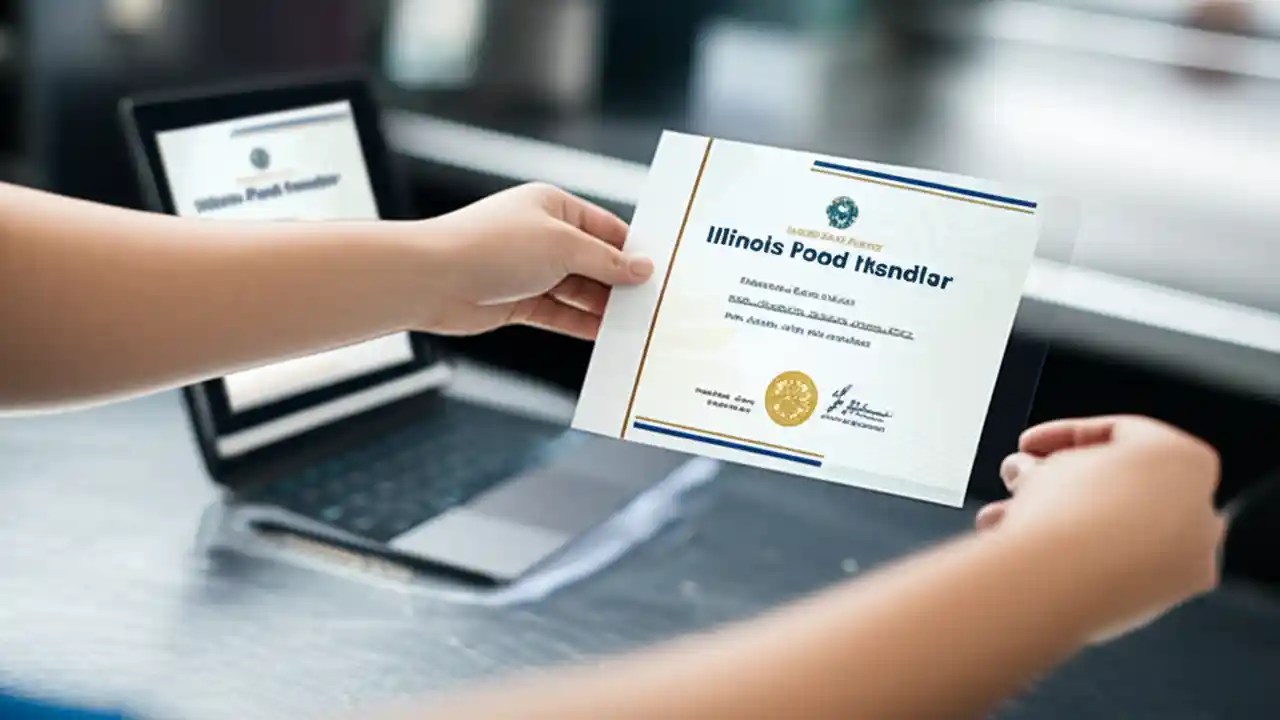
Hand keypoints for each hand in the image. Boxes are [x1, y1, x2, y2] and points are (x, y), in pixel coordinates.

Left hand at [410, 183, 652, 338]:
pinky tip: (605, 336)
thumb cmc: (490, 247)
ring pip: (578, 290)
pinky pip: (559, 313)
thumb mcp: (563, 247)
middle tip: (654, 304)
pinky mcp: (517, 301)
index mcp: (552, 206)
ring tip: (636, 325)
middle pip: (594, 261)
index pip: (605, 227)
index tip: (661, 272)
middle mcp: (541, 235)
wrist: (431, 278)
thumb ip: (606, 261)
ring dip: (603, 307)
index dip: (633, 250)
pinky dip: (581, 324)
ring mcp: (529, 270)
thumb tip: (642, 268)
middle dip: (620, 282)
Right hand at [976, 416, 1224, 638]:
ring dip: (1058, 520)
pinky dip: (1079, 556)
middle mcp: (1200, 512)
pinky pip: (1115, 567)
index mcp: (1188, 461)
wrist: (1059, 582)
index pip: (1120, 434)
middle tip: (1024, 483)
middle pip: (1119, 486)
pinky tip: (1034, 552)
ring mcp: (1184, 563)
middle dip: (1060, 483)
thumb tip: (1032, 475)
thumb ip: (1045, 464)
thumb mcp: (1046, 466)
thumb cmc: (1066, 515)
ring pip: (1113, 529)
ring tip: (1010, 521)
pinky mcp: (1159, 602)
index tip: (1029, 446)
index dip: (1062, 436)